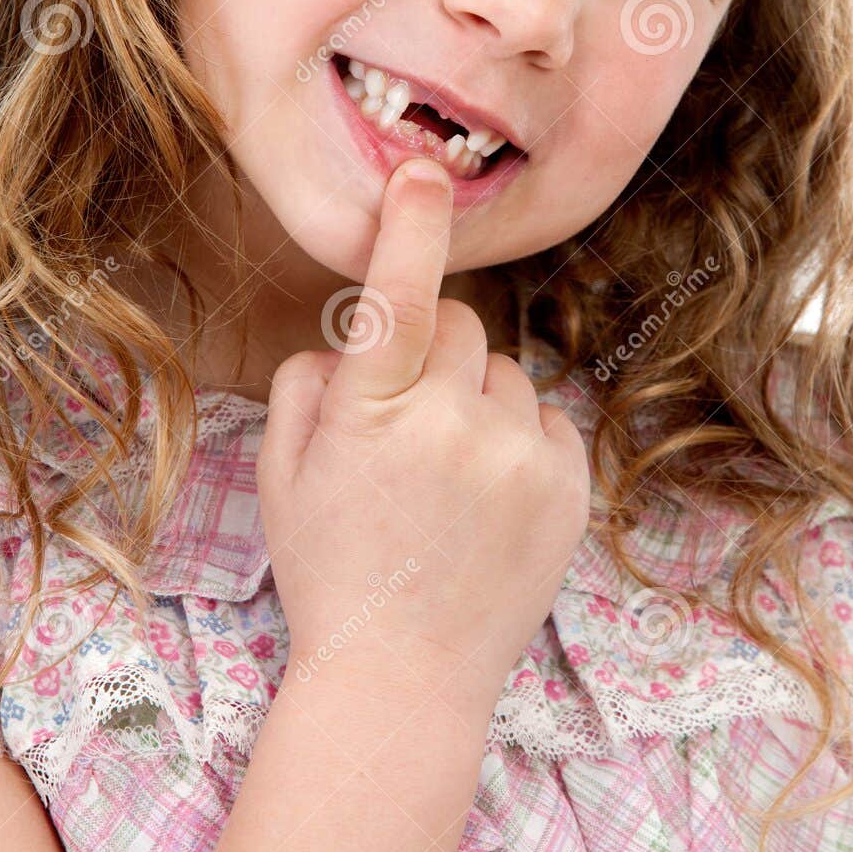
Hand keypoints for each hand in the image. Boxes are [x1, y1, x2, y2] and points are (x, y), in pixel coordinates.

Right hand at [255, 158, 590, 712]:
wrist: (404, 680)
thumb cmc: (332, 570)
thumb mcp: (282, 475)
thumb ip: (308, 382)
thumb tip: (351, 334)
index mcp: (373, 413)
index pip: (399, 295)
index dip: (412, 225)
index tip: (423, 171)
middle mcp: (455, 425)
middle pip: (460, 322)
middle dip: (432, 351)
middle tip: (406, 420)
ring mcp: (520, 458)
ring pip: (504, 372)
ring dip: (476, 400)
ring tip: (448, 480)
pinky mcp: (569, 488)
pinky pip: (545, 418)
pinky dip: (517, 440)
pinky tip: (488, 499)